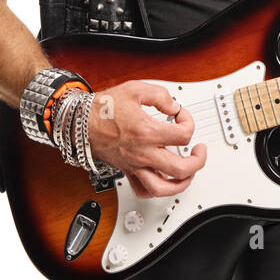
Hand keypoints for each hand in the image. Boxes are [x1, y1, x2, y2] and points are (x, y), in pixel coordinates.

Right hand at [86, 80, 206, 197]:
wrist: (80, 122)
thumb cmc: (103, 108)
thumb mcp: (135, 89)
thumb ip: (160, 95)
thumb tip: (174, 107)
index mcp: (147, 132)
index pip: (183, 135)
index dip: (188, 122)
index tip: (180, 116)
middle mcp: (142, 153)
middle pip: (180, 169)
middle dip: (197, 161)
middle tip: (199, 151)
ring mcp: (134, 165)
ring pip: (163, 188)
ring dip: (182, 183)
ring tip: (188, 173)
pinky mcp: (126, 171)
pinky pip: (142, 190)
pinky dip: (157, 190)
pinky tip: (164, 181)